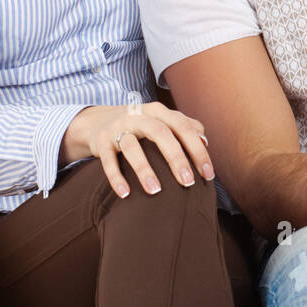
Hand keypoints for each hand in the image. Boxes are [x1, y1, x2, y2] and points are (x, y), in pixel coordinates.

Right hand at [62, 101, 213, 198]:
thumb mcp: (162, 121)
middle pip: (161, 133)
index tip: (208, 174)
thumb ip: (185, 128)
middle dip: (176, 158)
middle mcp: (139, 116)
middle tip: (188, 182)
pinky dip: (116, 177)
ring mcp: (118, 128)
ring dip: (144, 169)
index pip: (184, 128)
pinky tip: (125, 194)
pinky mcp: (101, 141)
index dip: (198, 150)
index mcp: (159, 112)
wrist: (98, 122)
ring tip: (155, 191)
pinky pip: (108, 160)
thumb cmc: (141, 127)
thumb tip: (205, 142)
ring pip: (132, 146)